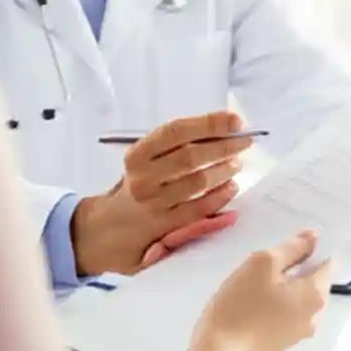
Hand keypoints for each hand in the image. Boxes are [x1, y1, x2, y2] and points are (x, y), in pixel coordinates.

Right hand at [72, 111, 255, 275]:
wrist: (105, 230)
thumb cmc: (137, 188)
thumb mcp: (145, 162)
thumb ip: (175, 147)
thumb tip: (223, 130)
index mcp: (137, 154)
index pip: (175, 131)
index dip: (208, 123)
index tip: (235, 120)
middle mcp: (142, 177)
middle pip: (190, 156)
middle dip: (224, 146)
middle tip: (245, 142)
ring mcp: (152, 203)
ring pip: (197, 183)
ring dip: (224, 171)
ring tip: (237, 164)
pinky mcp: (163, 227)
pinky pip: (199, 209)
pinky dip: (220, 197)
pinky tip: (231, 188)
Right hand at [187, 230, 332, 350]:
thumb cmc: (241, 305)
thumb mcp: (263, 263)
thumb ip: (291, 247)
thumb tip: (313, 237)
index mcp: (317, 294)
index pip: (327, 261)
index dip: (311, 247)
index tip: (288, 245)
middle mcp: (316, 315)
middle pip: (313, 280)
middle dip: (294, 267)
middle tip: (265, 266)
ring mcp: (300, 331)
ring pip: (299, 296)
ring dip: (283, 284)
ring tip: (255, 283)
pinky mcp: (283, 341)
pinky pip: (288, 311)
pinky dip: (276, 301)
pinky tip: (254, 301)